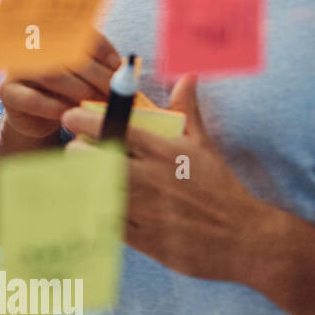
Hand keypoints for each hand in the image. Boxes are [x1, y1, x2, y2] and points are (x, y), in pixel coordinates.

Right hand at [0, 30, 121, 139]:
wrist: (35, 118)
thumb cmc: (64, 93)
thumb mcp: (83, 77)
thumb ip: (100, 68)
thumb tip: (126, 69)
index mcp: (50, 36)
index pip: (78, 34)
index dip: (102, 49)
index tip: (120, 67)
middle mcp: (31, 47)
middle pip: (67, 56)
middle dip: (97, 75)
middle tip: (115, 92)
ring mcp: (17, 69)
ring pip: (52, 76)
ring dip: (81, 91)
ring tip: (99, 103)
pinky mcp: (8, 92)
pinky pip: (34, 99)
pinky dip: (57, 108)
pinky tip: (72, 114)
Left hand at [60, 73, 276, 282]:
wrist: (244, 237)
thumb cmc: (221, 188)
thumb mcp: (204, 145)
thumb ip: (187, 111)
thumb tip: (187, 76)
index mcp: (161, 151)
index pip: (112, 128)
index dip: (83, 120)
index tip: (70, 117)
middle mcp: (147, 178)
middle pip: (89, 159)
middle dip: (76, 151)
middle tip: (77, 150)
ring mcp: (141, 210)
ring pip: (90, 189)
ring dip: (79, 180)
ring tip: (80, 175)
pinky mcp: (140, 238)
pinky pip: (102, 220)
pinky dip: (92, 209)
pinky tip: (91, 202)